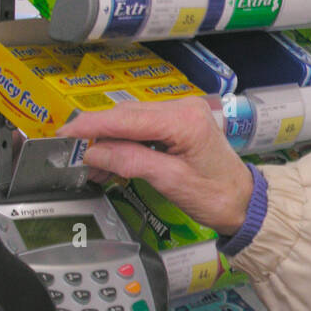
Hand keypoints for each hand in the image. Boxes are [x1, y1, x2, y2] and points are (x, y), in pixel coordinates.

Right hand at [58, 98, 253, 234]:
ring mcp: (182, 113)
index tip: (65, 135)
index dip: (92, 126)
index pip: (126, 118)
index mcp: (184, 120)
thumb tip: (95, 153)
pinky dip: (123, 142)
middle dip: (96, 134)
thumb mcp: (170, 181)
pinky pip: (142, 126)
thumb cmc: (217, 196)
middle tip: (71, 153)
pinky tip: (110, 159)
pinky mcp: (179, 122)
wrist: (245, 202)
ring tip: (90, 164)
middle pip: (125, 115)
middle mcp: (183, 108)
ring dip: (108, 140)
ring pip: (130, 120)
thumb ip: (131, 162)